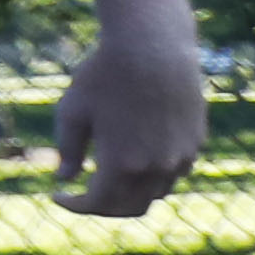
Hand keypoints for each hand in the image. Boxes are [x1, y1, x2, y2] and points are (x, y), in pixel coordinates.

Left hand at [52, 31, 209, 218]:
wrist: (152, 47)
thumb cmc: (103, 76)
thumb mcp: (72, 112)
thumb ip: (67, 151)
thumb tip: (65, 178)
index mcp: (122, 165)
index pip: (98, 204)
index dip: (75, 205)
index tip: (58, 195)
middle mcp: (156, 168)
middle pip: (130, 208)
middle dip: (103, 207)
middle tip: (83, 194)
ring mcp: (181, 157)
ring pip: (155, 193)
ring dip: (131, 194)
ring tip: (109, 178)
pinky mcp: (195, 142)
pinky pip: (174, 173)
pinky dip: (153, 176)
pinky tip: (136, 158)